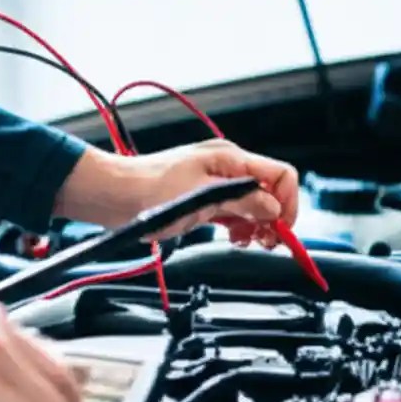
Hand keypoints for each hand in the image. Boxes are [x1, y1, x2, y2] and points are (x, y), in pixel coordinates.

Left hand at [56, 140, 299, 247]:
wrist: (113, 195)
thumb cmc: (148, 193)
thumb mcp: (200, 200)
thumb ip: (241, 203)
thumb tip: (273, 208)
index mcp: (230, 159)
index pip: (280, 175)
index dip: (288, 203)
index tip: (281, 230)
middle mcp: (227, 167)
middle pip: (270, 191)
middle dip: (274, 218)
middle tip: (266, 243)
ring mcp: (216, 182)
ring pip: (254, 204)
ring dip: (257, 225)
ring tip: (247, 242)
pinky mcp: (205, 197)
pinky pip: (235, 211)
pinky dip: (240, 225)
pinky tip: (233, 237)